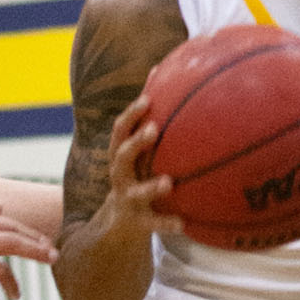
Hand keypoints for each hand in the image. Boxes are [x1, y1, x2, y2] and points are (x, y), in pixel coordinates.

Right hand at [99, 94, 183, 237]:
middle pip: (121, 156)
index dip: (131, 114)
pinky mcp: (137, 223)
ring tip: (168, 182)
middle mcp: (120, 176)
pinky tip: (183, 224)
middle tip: (154, 130)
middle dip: (136, 142)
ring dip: (150, 187)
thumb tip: (163, 75)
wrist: (117, 225)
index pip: (120, 131)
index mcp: (121, 157)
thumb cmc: (136, 177)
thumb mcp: (140, 156)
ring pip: (135, 193)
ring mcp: (127, 200)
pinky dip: (166, 223)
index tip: (148, 99)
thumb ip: (149, 125)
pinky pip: (152, 224)